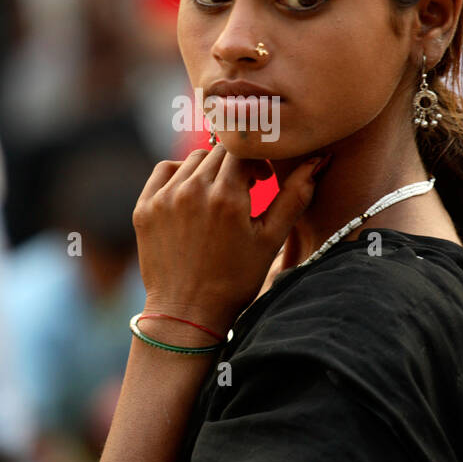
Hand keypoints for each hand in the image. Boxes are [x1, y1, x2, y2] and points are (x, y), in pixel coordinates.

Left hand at [132, 143, 324, 337]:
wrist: (187, 312)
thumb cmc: (234, 280)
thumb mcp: (271, 240)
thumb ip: (294, 196)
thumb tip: (317, 160)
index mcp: (226, 196)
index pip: (244, 149)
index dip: (258, 160)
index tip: (263, 179)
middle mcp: (192, 190)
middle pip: (219, 152)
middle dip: (236, 164)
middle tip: (244, 189)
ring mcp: (164, 198)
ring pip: (192, 160)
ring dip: (209, 169)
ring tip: (218, 196)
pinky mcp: (145, 207)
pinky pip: (164, 171)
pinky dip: (180, 174)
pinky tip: (192, 195)